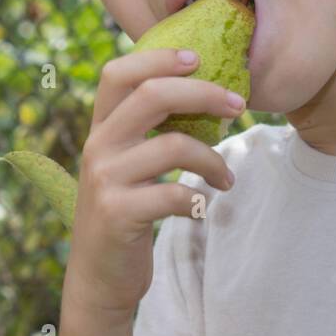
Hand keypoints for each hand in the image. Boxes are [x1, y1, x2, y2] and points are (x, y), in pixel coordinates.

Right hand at [61, 47, 241, 321]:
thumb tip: (202, 91)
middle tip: (237, 104)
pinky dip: (199, 198)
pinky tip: (203, 205)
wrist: (98, 277)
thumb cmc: (124, 212)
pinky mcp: (118, 214)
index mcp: (100, 128)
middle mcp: (97, 147)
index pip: (118, 73)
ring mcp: (105, 180)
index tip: (197, 58)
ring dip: (213, 159)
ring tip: (227, 176)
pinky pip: (174, 194)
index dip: (158, 58)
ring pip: (173, 146)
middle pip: (152, 95)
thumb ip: (145, 130)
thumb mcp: (124, 164)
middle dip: (203, 93)